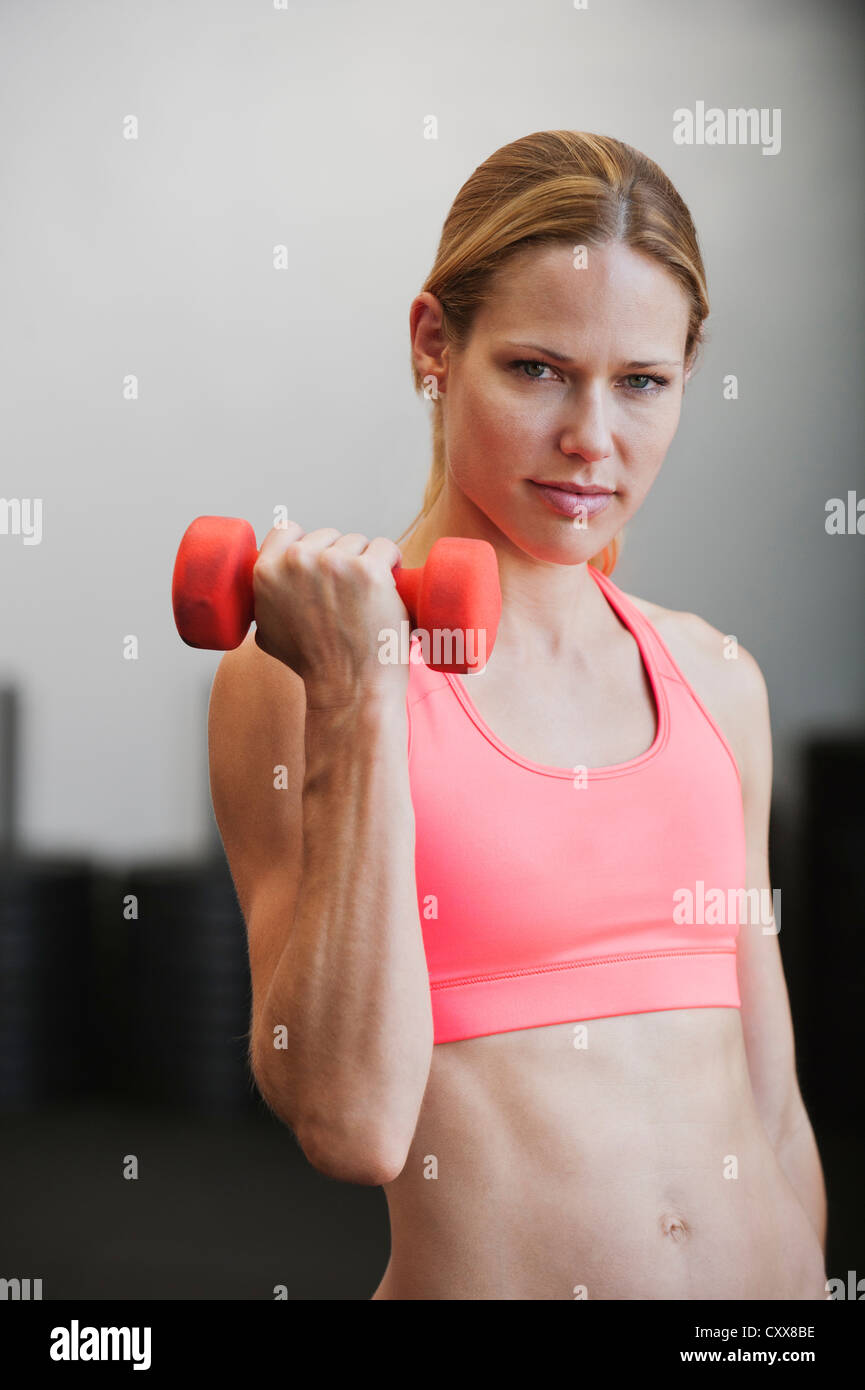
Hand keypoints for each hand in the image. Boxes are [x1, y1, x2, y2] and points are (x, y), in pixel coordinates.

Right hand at [252, 522, 410, 708]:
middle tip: (346, 596)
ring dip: (366, 563)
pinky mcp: (369, 570)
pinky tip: (388, 585)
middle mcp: (296, 561)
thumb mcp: (267, 634)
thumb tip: (268, 587)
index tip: (321, 564)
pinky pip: (385, 547)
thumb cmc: (313, 665)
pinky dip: (391, 562)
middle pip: (328, 537)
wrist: (348, 688)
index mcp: (266, 571)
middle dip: (340, 558)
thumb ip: (264, 604)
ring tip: (365, 600)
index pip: (288, 530)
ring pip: (357, 542)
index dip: (308, 544)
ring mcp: (334, 563)